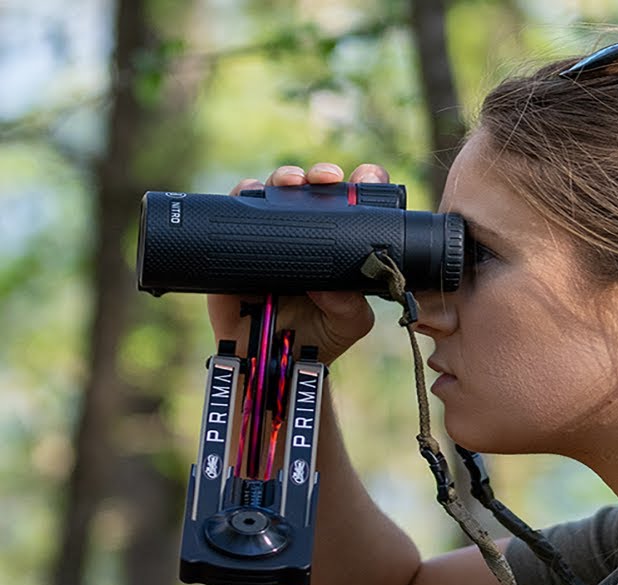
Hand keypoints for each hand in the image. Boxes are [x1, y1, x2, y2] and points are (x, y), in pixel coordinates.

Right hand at [207, 162, 388, 364]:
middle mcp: (306, 234)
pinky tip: (253, 191)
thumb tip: (331, 286)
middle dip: (322, 174)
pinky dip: (244, 193)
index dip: (362, 185)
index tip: (367, 178)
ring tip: (294, 182)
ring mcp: (271, 236)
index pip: (354, 206)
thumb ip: (350, 306)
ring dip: (285, 177)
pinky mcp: (236, 244)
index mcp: (340, 245)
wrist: (272, 362)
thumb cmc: (317, 337)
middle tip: (328, 178)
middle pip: (314, 190)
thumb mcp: (350, 323)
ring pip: (276, 192)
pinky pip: (236, 208)